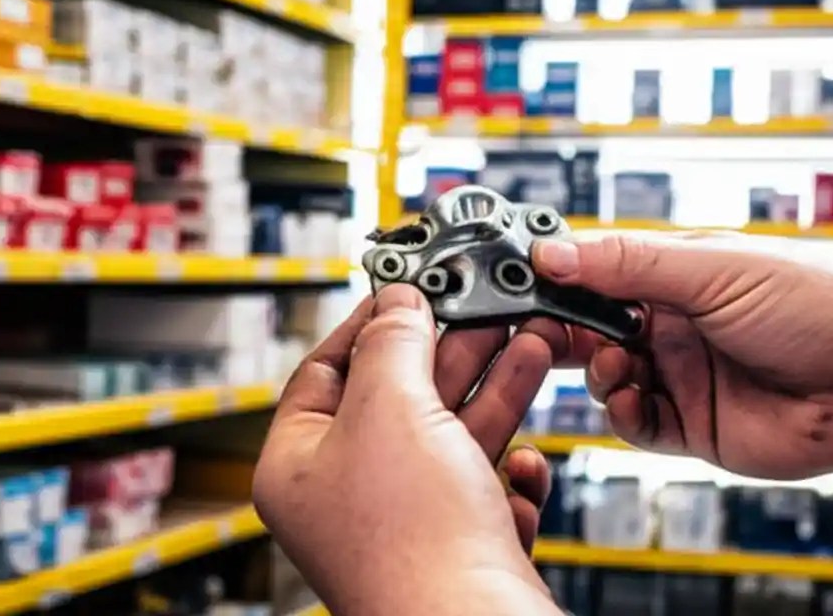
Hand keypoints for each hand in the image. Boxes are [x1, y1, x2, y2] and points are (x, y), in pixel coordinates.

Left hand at [253, 285, 567, 614]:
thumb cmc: (411, 544)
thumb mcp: (390, 407)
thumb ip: (393, 342)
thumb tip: (398, 301)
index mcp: (300, 464)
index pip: (326, 368)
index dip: (372, 321)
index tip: (412, 287)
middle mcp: (350, 495)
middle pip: (403, 396)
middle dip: (455, 349)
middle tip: (489, 307)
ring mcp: (409, 522)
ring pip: (455, 435)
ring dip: (498, 387)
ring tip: (532, 342)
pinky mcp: (463, 545)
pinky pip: (489, 489)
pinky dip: (515, 468)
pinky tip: (530, 458)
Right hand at [533, 232, 832, 479]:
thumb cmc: (815, 306)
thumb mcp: (712, 269)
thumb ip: (630, 264)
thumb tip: (555, 254)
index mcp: (679, 274)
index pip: (599, 273)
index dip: (560, 280)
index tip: (524, 285)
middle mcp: (676, 325)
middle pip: (593, 328)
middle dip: (563, 333)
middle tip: (540, 335)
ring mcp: (683, 376)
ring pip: (607, 378)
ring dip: (596, 373)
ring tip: (611, 365)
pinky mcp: (694, 426)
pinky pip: (637, 423)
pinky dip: (623, 413)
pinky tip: (631, 400)